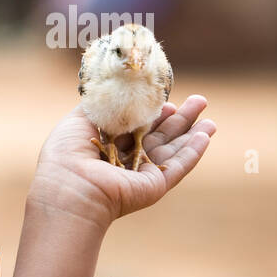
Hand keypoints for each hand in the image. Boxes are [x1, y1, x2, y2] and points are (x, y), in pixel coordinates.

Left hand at [28, 94, 216, 233]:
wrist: (70, 188)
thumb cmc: (66, 154)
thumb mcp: (79, 119)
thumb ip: (101, 104)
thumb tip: (116, 88)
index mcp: (105, 146)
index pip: (135, 127)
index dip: (152, 113)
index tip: (166, 99)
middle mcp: (124, 161)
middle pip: (159, 136)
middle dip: (180, 119)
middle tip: (200, 100)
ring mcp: (140, 175)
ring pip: (173, 151)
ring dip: (193, 134)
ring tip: (210, 119)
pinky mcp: (154, 186)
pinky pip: (178, 166)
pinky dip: (193, 152)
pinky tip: (206, 136)